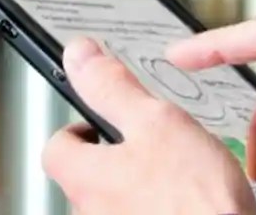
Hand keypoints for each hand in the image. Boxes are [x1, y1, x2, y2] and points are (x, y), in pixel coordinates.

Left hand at [42, 37, 255, 214]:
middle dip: (120, 159)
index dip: (81, 125)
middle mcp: (90, 213)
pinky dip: (160, 208)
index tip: (104, 118)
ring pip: (118, 201)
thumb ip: (114, 88)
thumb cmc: (198, 204)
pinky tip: (190, 203)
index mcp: (85, 178)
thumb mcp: (158, 123)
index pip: (57, 145)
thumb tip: (79, 56)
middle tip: (157, 148)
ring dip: (143, 187)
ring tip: (183, 179)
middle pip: (88, 176)